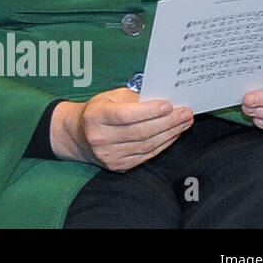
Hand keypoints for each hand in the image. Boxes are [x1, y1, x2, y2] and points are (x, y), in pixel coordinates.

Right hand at [52, 89, 192, 170]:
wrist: (77, 136)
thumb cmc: (97, 111)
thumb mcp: (108, 97)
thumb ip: (133, 98)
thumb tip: (162, 101)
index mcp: (95, 116)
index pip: (125, 115)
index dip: (149, 111)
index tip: (169, 105)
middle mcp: (100, 137)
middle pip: (140, 131)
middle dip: (168, 122)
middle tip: (186, 113)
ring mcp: (109, 154)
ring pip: (146, 145)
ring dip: (170, 134)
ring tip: (184, 123)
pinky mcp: (118, 166)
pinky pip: (146, 155)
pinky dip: (163, 144)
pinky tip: (172, 135)